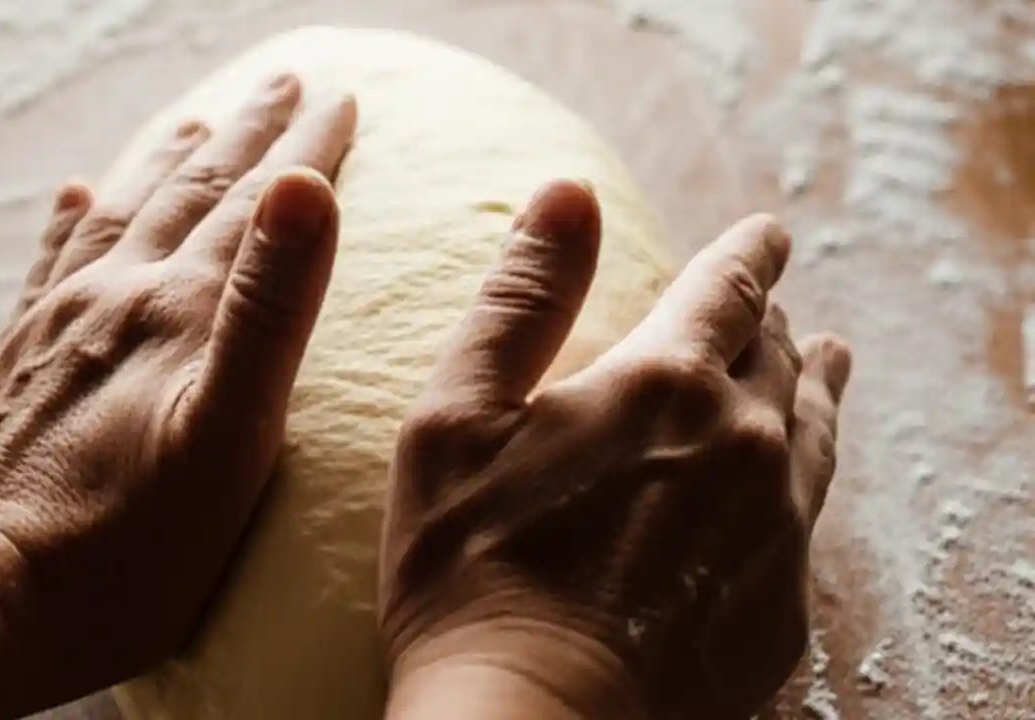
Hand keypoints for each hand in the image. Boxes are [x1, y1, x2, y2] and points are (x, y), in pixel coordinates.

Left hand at [0, 75, 356, 706]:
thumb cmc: (128, 546)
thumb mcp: (228, 435)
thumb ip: (268, 310)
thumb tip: (302, 190)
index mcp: (177, 313)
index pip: (257, 210)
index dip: (305, 152)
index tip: (342, 99)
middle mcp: (115, 297)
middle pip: (193, 192)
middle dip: (249, 134)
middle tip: (285, 83)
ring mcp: (60, 323)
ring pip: (126, 211)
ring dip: (172, 159)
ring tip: (200, 120)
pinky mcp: (22, 356)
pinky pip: (54, 260)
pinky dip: (77, 216)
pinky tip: (82, 194)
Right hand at [379, 183, 851, 718]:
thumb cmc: (469, 570)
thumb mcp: (456, 418)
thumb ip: (518, 297)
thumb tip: (567, 194)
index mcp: (665, 381)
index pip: (731, 286)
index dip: (749, 252)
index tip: (767, 232)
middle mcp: (744, 442)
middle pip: (778, 355)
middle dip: (771, 320)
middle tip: (766, 307)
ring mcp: (774, 528)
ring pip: (815, 428)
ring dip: (815, 384)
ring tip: (827, 361)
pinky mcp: (780, 605)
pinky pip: (808, 514)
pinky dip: (802, 474)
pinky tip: (787, 482)